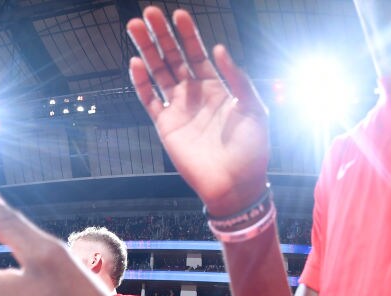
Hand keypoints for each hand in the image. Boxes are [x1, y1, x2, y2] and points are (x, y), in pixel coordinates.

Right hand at [126, 7, 268, 215]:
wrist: (235, 184)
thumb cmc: (251, 149)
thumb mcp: (255, 109)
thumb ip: (238, 79)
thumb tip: (218, 50)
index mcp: (217, 87)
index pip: (198, 53)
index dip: (187, 34)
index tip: (178, 14)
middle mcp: (194, 94)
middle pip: (173, 57)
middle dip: (161, 35)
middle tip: (148, 12)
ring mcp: (178, 109)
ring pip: (158, 73)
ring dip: (146, 51)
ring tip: (135, 28)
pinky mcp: (165, 127)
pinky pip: (149, 100)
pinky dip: (141, 83)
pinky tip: (135, 63)